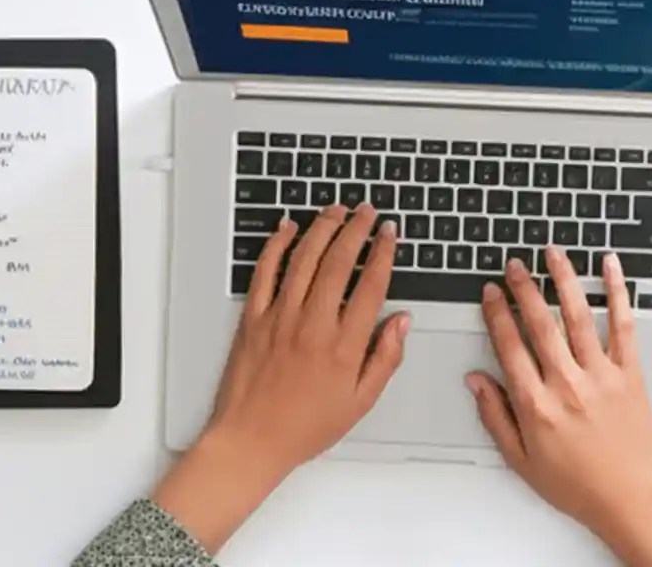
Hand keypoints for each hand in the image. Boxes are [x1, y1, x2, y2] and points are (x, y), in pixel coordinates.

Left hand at [153, 203, 408, 551]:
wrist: (250, 441)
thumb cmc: (303, 427)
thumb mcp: (360, 402)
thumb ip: (385, 358)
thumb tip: (401, 323)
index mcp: (344, 346)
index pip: (371, 285)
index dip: (384, 253)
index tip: (390, 235)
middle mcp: (312, 325)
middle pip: (339, 261)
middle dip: (356, 229)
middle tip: (367, 212)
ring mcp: (280, 318)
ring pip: (304, 258)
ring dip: (322, 228)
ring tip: (336, 210)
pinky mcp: (253, 319)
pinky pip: (265, 272)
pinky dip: (276, 245)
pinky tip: (287, 228)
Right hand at [467, 249, 651, 565]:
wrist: (632, 499)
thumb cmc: (579, 485)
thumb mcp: (521, 460)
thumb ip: (495, 417)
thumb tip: (476, 381)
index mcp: (536, 405)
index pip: (509, 346)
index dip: (497, 314)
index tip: (491, 293)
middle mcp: (567, 384)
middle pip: (539, 323)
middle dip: (524, 288)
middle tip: (514, 265)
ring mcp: (601, 375)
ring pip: (577, 315)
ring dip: (563, 279)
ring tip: (552, 253)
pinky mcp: (630, 374)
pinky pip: (623, 325)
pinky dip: (617, 293)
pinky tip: (611, 268)